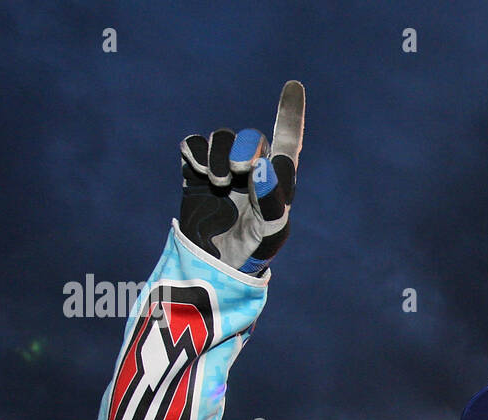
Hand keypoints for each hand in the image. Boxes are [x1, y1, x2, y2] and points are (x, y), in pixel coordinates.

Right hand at [178, 81, 304, 274]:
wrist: (214, 265)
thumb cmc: (254, 251)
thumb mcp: (271, 230)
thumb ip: (272, 199)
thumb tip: (263, 166)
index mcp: (279, 179)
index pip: (289, 141)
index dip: (290, 113)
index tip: (293, 85)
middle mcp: (253, 168)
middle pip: (252, 138)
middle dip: (245, 148)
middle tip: (239, 171)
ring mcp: (224, 169)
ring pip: (221, 138)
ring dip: (218, 153)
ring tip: (218, 181)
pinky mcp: (197, 172)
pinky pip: (194, 145)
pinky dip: (195, 152)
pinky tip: (196, 170)